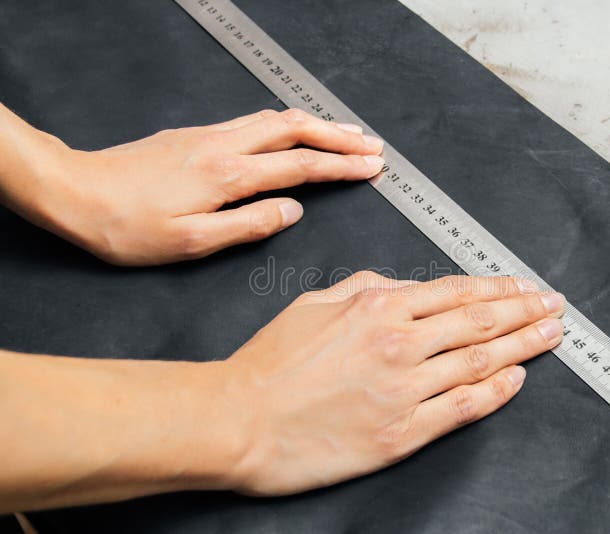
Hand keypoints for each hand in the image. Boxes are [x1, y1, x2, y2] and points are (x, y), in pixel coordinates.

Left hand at [17, 108, 384, 264]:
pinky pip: (254, 119)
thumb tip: (292, 212)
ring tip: (345, 133)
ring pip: (276, 118)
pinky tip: (292, 129)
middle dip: (340, 136)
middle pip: (296, 129)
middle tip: (371, 145)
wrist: (77, 193)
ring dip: (316, 124)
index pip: (301, 165)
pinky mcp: (195, 135)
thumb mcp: (193, 242)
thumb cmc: (128, 226)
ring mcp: (210, 136)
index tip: (371, 167)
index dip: (341, 166)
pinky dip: (286, 122)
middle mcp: (224, 146)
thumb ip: (249, 225)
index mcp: (229, 175)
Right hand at [222, 272, 564, 494]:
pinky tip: (518, 379)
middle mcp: (399, 343)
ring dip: (524, 345)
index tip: (523, 286)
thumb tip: (402, 286)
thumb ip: (364, 287)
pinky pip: (463, 408)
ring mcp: (404, 389)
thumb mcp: (313, 304)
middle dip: (524, 310)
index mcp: (378, 307)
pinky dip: (497, 392)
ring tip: (552, 334)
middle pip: (479, 321)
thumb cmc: (270, 363)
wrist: (239, 420)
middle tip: (555, 305)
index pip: (455, 291)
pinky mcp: (401, 433)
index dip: (497, 287)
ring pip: (481, 361)